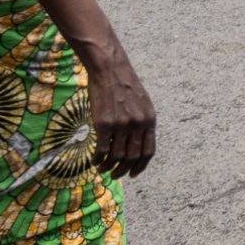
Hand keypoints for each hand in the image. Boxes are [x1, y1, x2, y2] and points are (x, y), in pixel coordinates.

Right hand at [85, 53, 156, 176]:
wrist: (110, 69)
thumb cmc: (124, 85)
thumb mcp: (142, 103)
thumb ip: (142, 122)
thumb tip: (137, 142)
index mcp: (150, 120)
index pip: (148, 152)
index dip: (141, 166)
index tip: (133, 174)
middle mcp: (138, 124)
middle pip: (132, 158)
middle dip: (123, 171)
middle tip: (115, 175)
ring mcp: (122, 125)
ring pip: (116, 157)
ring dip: (108, 167)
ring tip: (102, 168)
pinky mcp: (104, 124)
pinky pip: (102, 150)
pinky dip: (98, 159)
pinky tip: (94, 160)